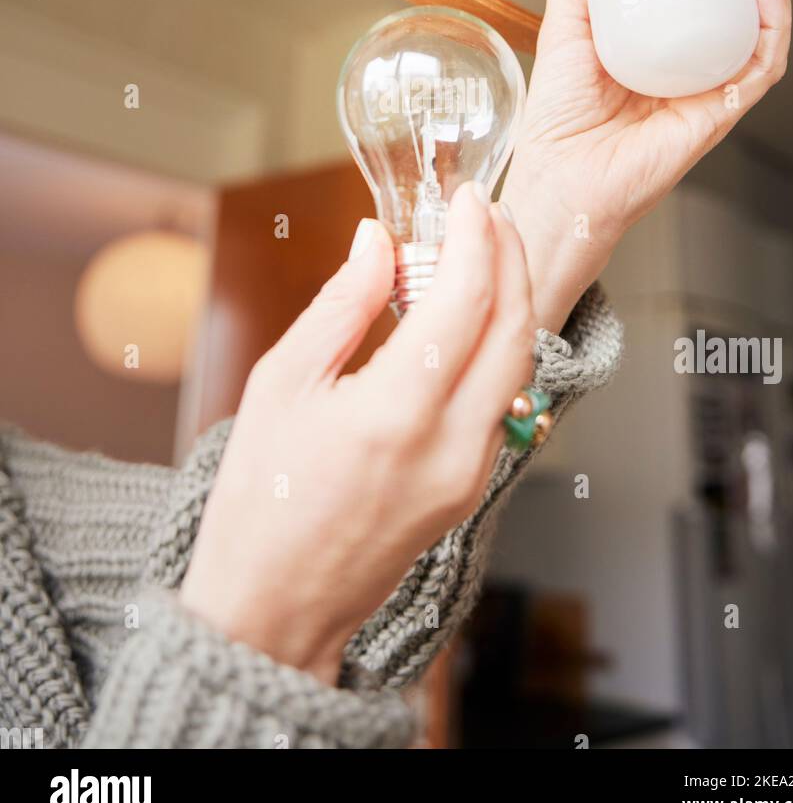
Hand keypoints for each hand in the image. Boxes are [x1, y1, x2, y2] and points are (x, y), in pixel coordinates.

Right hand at [179, 183, 532, 683]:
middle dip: (511, 258)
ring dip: (512, 299)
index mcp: (395, 413)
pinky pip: (505, 400)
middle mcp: (450, 444)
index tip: (470, 198)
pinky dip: (498, 345)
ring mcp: (471, 472)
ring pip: (520, 364)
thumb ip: (343, 304)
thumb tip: (379, 239)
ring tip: (483, 254)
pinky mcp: (473, 486)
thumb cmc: (261, 496)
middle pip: (515, 328)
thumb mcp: (282, 383)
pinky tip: (470, 317)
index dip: (476, 237)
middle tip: (491, 213)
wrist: (275, 604)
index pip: (467, 300)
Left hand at [501, 0, 791, 334]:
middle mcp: (684, 64)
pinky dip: (772, 24)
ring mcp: (706, 87)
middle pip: (729, 2)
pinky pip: (761, 64)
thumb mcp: (562, 27)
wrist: (562, 177)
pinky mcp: (721, 110)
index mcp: (650, 44)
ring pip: (757, 28)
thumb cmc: (557, 120)